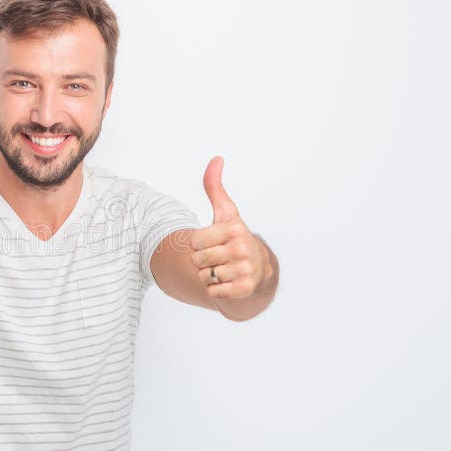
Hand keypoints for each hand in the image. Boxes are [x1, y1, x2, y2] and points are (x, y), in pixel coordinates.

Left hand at [189, 156, 271, 299]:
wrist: (257, 268)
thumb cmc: (234, 237)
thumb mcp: (225, 212)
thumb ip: (215, 187)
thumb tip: (216, 158)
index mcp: (235, 228)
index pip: (194, 240)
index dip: (199, 242)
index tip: (214, 240)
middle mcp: (243, 248)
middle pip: (196, 260)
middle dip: (202, 260)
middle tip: (219, 256)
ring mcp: (245, 269)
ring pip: (203, 276)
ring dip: (208, 275)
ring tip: (224, 268)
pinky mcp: (243, 289)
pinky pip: (212, 291)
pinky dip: (215, 289)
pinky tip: (228, 281)